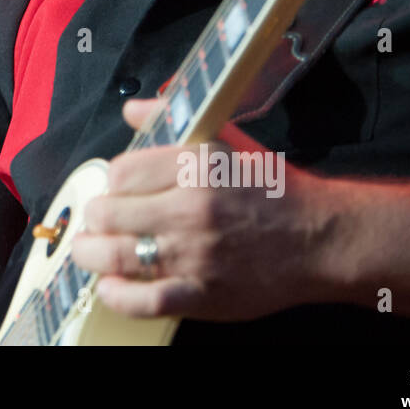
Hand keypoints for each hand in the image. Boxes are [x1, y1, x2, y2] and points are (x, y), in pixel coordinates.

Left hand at [69, 96, 342, 321]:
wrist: (319, 238)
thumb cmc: (271, 188)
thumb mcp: (225, 139)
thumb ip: (172, 120)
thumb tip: (131, 109)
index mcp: (196, 166)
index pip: (121, 172)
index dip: (112, 181)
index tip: (117, 189)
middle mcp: (192, 209)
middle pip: (109, 213)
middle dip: (96, 216)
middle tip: (99, 220)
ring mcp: (195, 255)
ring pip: (116, 255)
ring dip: (91, 253)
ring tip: (90, 250)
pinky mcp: (203, 294)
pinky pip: (143, 300)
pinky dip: (116, 294)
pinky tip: (109, 285)